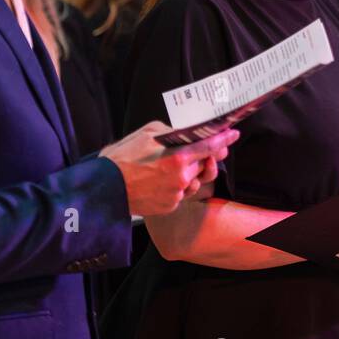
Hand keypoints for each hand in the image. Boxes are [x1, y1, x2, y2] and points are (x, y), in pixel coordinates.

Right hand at [103, 123, 237, 215]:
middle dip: (206, 156)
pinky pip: (181, 193)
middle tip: (203, 150)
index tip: (233, 134)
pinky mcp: (169, 206)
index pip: (210, 147)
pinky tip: (160, 180)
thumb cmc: (122, 158)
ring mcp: (176, 194)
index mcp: (178, 157)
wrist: (105, 187)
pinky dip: (176, 186)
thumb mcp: (146, 133)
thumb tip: (184, 133)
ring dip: (190, 173)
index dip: (224, 139)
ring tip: (172, 166)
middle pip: (205, 164)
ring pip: (194, 181)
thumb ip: (171, 132)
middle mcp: (181, 178)